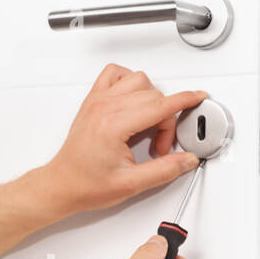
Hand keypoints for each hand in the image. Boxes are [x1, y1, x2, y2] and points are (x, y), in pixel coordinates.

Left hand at [39, 64, 206, 215]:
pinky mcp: (92, 100)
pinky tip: (132, 101)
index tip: (198, 98)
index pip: (159, 105)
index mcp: (113, 125)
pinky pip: (114, 73)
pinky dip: (129, 81)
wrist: (61, 185)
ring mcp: (96, 101)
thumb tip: (187, 159)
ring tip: (147, 124)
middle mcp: (104, 107)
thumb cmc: (86, 185)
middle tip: (159, 146)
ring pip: (137, 80)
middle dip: (165, 120)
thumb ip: (164, 170)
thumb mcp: (131, 184)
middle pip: (153, 96)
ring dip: (150, 98)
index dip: (184, 101)